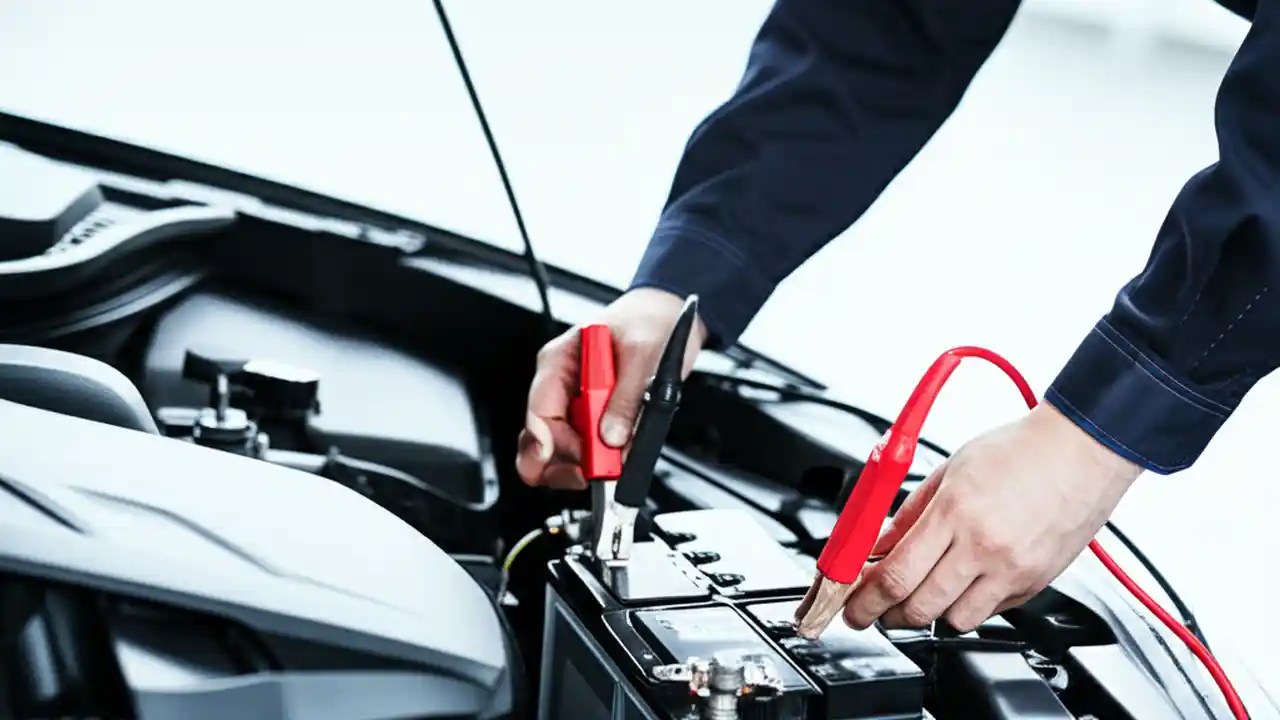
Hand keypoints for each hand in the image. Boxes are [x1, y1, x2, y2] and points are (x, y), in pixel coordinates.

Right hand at [516, 287, 707, 488]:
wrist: (669, 317)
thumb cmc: (649, 321)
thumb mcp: (642, 354)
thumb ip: (626, 398)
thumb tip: (612, 437)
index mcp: (559, 361)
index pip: (540, 412)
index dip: (554, 443)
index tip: (581, 461)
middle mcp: (560, 386)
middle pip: (539, 441)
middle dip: (563, 462)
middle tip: (594, 470)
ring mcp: (575, 405)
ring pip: (559, 453)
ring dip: (586, 464)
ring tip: (615, 461)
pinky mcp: (594, 419)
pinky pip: (588, 451)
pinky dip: (604, 461)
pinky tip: (622, 454)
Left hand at [842, 402, 1141, 631]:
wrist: (1082, 451)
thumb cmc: (1019, 452)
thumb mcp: (949, 471)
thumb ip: (909, 514)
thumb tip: (878, 546)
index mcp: (955, 512)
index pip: (895, 575)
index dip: (865, 600)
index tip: (852, 606)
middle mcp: (984, 547)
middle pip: (919, 608)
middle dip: (888, 615)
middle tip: (876, 608)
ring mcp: (1012, 570)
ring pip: (954, 620)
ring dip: (928, 614)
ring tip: (921, 594)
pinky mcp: (1035, 584)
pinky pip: (989, 613)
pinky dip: (966, 606)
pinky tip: (962, 584)